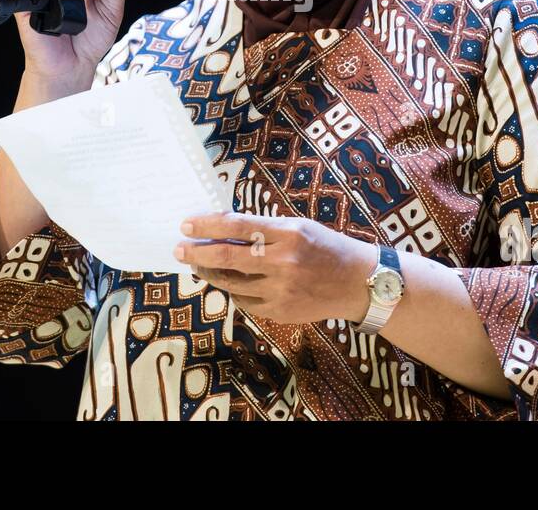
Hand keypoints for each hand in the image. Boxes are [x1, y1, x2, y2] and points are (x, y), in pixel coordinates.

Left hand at [173, 212, 378, 324]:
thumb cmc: (325, 248)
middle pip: (228, 258)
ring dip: (210, 273)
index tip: (186, 225)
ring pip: (232, 283)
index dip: (208, 226)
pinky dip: (233, 290)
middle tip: (179, 249)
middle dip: (197, 253)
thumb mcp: (298, 227)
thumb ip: (264, 229)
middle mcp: (284, 262)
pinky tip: (228, 282)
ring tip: (199, 265)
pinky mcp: (281, 312)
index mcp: (289, 234)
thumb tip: (223, 230)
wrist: (358, 282)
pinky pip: (245, 301)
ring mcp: (281, 290)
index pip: (238, 226)